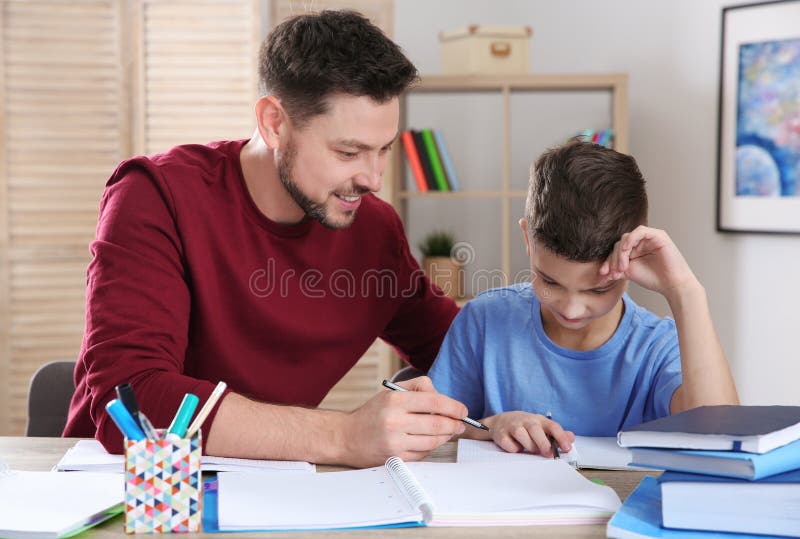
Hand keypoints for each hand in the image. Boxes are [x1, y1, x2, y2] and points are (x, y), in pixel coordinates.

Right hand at [341, 376, 466, 466]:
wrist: (347, 437)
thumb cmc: (373, 413)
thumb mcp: (391, 392)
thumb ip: (419, 388)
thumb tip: (445, 400)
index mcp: (395, 400)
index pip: (435, 402)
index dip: (454, 407)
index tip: (463, 410)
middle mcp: (395, 421)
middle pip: (438, 424)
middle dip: (454, 424)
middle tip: (460, 424)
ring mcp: (395, 442)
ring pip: (433, 441)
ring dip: (446, 437)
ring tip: (447, 431)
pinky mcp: (396, 458)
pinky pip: (424, 453)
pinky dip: (431, 447)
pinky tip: (429, 440)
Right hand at [483, 411, 573, 455]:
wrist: (500, 422)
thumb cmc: (524, 426)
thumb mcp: (541, 426)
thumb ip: (556, 434)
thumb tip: (571, 438)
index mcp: (538, 420)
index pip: (552, 426)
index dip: (561, 437)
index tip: (567, 448)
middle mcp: (525, 421)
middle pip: (535, 429)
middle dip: (543, 443)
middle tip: (549, 454)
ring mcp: (512, 426)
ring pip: (521, 435)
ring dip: (529, 446)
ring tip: (531, 449)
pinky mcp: (501, 435)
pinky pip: (509, 445)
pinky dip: (514, 449)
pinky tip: (517, 447)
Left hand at [599, 225, 698, 300]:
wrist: (672, 285)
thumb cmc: (654, 279)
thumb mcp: (629, 273)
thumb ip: (616, 269)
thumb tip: (600, 274)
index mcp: (633, 249)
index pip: (616, 251)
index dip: (608, 262)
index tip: (603, 275)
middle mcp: (640, 242)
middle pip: (619, 245)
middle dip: (613, 260)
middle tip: (614, 274)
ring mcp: (649, 237)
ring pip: (626, 238)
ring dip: (621, 254)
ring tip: (622, 268)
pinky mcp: (658, 235)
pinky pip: (640, 231)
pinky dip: (631, 239)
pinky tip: (626, 250)